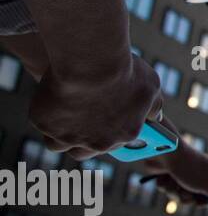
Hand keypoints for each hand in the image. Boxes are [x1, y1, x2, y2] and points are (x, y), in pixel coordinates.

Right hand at [28, 54, 161, 160]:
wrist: (93, 62)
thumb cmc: (125, 70)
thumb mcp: (151, 85)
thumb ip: (154, 105)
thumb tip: (156, 116)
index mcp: (125, 135)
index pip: (113, 144)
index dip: (105, 133)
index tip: (101, 125)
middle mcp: (97, 142)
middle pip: (84, 152)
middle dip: (81, 140)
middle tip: (79, 121)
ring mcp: (69, 136)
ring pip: (59, 144)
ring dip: (60, 133)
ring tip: (62, 114)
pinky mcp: (46, 125)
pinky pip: (43, 125)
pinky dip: (45, 115)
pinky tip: (50, 100)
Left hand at [139, 120, 207, 211]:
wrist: (163, 151)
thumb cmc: (187, 167)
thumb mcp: (206, 185)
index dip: (202, 200)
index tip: (198, 204)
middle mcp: (195, 170)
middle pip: (191, 195)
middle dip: (184, 196)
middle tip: (183, 192)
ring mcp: (179, 171)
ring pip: (176, 192)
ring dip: (172, 190)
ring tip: (171, 181)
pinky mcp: (165, 172)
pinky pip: (165, 186)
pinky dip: (163, 184)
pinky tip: (163, 176)